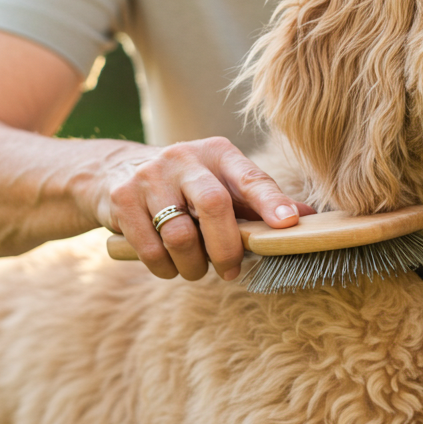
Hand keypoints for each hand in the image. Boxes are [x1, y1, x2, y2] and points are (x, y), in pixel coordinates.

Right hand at [97, 137, 313, 281]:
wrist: (114, 171)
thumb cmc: (185, 184)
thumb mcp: (220, 182)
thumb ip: (258, 201)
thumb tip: (308, 219)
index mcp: (217, 152)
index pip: (250, 177)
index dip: (270, 202)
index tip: (287, 224)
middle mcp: (184, 158)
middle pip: (214, 206)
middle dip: (226, 248)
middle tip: (230, 271)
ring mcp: (150, 176)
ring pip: (180, 234)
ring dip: (193, 265)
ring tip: (195, 269)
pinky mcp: (122, 199)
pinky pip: (150, 249)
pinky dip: (164, 268)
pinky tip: (169, 266)